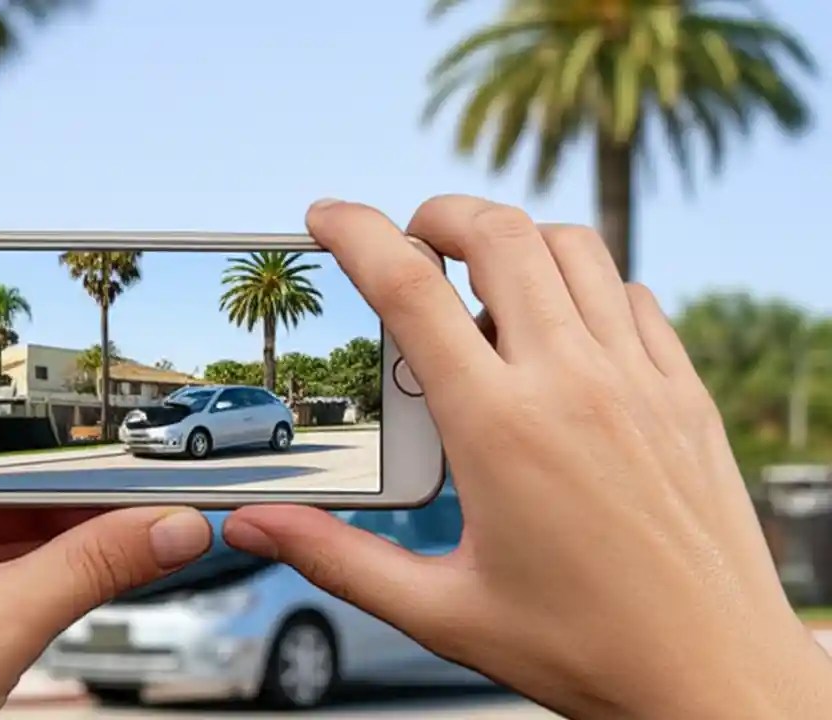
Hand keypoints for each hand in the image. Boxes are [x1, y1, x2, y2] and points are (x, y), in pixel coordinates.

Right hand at [224, 196, 831, 718]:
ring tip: (481, 280)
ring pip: (572, 246)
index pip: (409, 290)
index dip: (355, 233)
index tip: (325, 215)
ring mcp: (637, 379)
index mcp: (497, 428)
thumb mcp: (440, 610)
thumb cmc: (581, 649)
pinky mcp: (684, 393)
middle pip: (498, 233)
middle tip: (411, 240)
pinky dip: (584, 282)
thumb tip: (252, 527)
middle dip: (440, 214)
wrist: (716, 679)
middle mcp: (571, 383)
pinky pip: (632, 294)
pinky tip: (562, 327)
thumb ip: (336, 558)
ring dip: (515, 239)